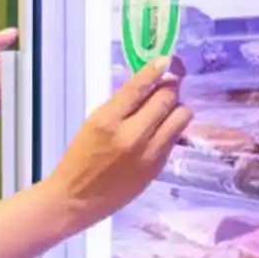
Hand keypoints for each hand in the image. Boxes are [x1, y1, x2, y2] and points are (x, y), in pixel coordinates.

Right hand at [43, 57, 192, 232]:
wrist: (77, 199)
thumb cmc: (79, 158)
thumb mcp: (93, 124)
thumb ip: (121, 106)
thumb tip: (148, 85)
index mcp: (107, 120)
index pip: (139, 86)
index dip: (157, 69)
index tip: (167, 59)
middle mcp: (131, 135)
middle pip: (167, 98)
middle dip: (171, 87)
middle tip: (169, 82)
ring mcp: (149, 152)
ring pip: (181, 116)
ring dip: (176, 107)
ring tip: (165, 110)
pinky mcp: (158, 166)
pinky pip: (175, 137)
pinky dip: (171, 128)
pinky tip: (161, 129)